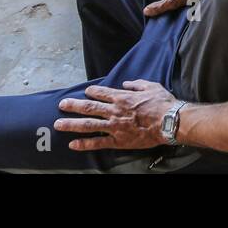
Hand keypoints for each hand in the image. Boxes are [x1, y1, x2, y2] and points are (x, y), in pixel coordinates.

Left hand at [55, 80, 176, 150]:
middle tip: (61, 105)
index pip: (101, 93)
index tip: (86, 92)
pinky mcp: (118, 141)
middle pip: (89, 108)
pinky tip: (73, 144)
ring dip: (72, 124)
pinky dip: (85, 144)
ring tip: (58, 124)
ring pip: (88, 125)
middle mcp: (114, 111)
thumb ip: (136, 84)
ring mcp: (114, 127)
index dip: (92, 92)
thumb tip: (126, 83)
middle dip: (73, 106)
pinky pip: (98, 143)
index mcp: (122, 97)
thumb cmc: (162, 103)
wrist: (170, 121)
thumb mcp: (151, 86)